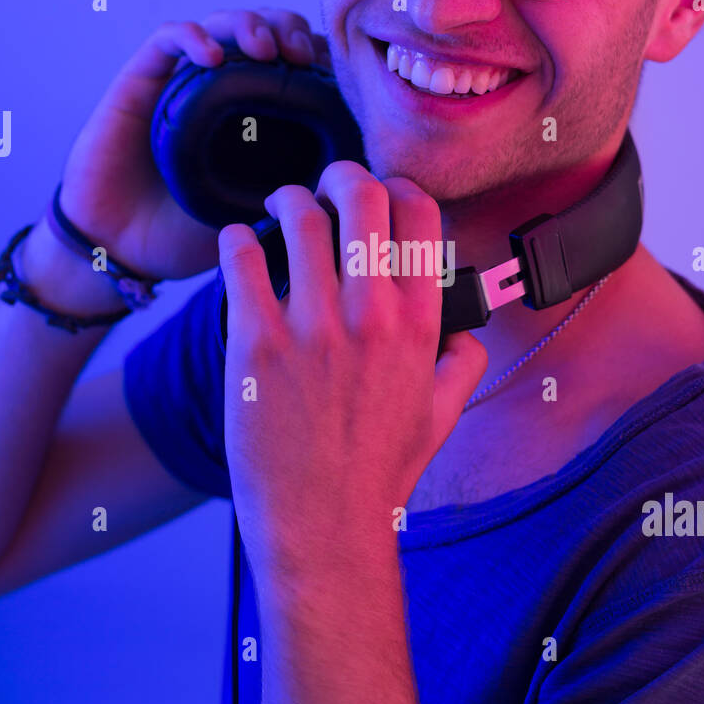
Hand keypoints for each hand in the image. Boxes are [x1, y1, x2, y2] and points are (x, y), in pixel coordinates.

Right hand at [55, 8, 331, 280]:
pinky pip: (168, 40)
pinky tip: (212, 57)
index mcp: (261, 116)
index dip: (323, 58)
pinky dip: (193, 38)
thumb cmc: (189, 235)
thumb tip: (347, 180)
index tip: (339, 78)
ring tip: (266, 48)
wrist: (121, 249)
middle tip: (304, 56)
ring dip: (250, 25)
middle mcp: (225, 91)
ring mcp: (185, 81)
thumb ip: (294, 194)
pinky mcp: (142, 80)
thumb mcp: (257, 217)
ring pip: (223, 25)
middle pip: (267, 31)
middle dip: (291, 31)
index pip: (299, 63)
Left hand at [218, 162, 487, 583]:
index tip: (382, 192)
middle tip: (326, 185)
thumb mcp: (441, 418)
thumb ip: (462, 364)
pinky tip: (237, 242)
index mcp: (419, 326)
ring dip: (289, 198)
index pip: (420, 216)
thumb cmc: (378, 474)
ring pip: (300, 219)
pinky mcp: (256, 345)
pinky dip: (237, 239)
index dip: (400, 187)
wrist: (322, 526)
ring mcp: (312, 328)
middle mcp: (370, 317)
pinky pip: (241, 261)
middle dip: (343, 176)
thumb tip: (467, 332)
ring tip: (280, 205)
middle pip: (363, 198)